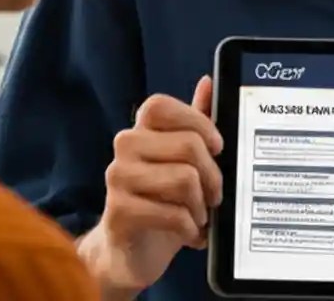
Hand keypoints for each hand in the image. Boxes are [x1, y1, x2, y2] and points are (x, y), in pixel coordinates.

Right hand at [79, 76, 223, 297]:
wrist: (129, 252)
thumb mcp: (183, 161)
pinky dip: (191, 229)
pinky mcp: (119, 212)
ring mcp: (117, 179)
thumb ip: (195, 121)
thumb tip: (209, 81)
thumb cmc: (162, 201)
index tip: (216, 147)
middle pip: (188, 144)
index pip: (162, 105)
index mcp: (141, 130)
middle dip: (213, 176)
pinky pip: (174, 213)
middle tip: (213, 195)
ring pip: (185, 179)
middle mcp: (125, 148)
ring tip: (198, 216)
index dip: (198, 122)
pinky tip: (189, 234)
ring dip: (202, 206)